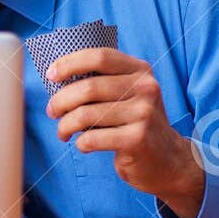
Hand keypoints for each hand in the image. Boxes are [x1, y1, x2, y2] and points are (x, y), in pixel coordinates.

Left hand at [44, 48, 205, 217]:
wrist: (168, 160)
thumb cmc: (135, 124)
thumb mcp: (128, 94)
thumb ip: (102, 81)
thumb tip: (57, 76)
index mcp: (140, 71)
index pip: (100, 57)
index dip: (70, 63)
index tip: (51, 75)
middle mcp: (145, 88)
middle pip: (88, 88)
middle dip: (60, 101)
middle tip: (52, 112)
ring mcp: (144, 113)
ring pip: (85, 115)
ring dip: (65, 125)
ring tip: (63, 132)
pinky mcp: (137, 139)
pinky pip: (92, 138)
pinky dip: (80, 143)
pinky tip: (84, 145)